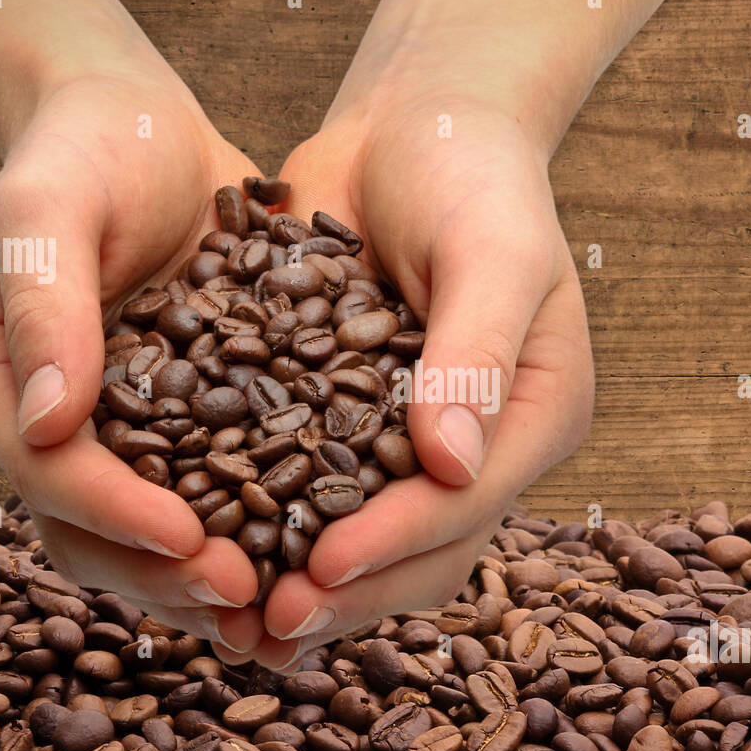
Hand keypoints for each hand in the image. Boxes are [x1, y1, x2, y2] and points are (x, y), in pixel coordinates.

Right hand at [0, 72, 265, 659]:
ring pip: (158, 533)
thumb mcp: (49, 207)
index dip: (117, 515)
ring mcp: (127, 429)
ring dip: (215, 579)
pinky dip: (258, 530)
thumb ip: (45, 306)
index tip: (191, 540)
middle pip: (99, 533)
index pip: (52, 475)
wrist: (143, 128)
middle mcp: (60, 424)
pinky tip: (319, 554)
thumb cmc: (84, 150)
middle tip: (247, 598)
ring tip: (285, 612)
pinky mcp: (189, 421)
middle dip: (170, 574)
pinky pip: (217, 491)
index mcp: (5, 383)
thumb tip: (47, 425)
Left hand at [234, 94, 593, 670]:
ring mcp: (417, 442)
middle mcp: (482, 445)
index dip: (394, 544)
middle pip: (423, 551)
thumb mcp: (491, 247)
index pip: (466, 504)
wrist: (416, 127)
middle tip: (270, 624)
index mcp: (534, 414)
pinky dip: (277, 529)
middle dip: (349, 592)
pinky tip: (215, 551)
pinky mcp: (358, 425)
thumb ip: (473, 350)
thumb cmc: (470, 172)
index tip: (319, 570)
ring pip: (373, 545)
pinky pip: (320, 494)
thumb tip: (453, 467)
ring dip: (310, 585)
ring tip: (237, 621)